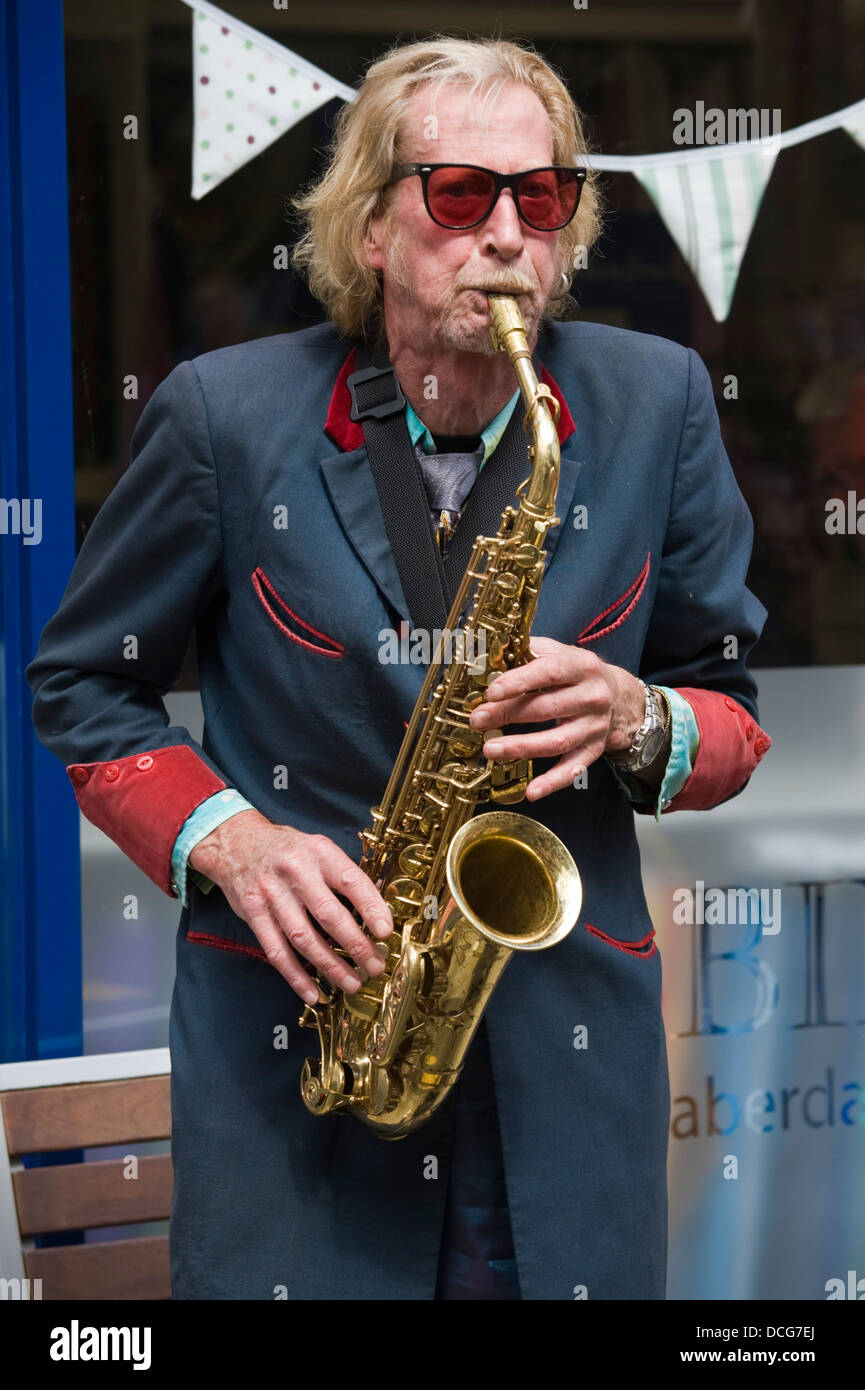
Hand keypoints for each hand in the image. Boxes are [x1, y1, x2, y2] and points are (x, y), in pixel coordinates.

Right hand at [188, 809, 393, 1005]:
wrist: (235, 842)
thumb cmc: (287, 849)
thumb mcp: (317, 848)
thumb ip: (342, 874)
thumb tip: (378, 908)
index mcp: (318, 852)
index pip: (350, 881)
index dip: (371, 907)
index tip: (385, 932)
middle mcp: (295, 872)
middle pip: (328, 915)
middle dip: (356, 945)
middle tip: (374, 965)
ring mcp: (272, 894)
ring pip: (303, 938)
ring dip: (330, 966)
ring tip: (351, 983)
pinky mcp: (253, 914)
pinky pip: (276, 951)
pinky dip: (296, 976)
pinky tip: (313, 993)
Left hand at [468, 636, 645, 799]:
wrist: (618, 696)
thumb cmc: (576, 673)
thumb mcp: (558, 652)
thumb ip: (527, 652)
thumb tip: (487, 657)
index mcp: (581, 666)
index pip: (549, 672)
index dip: (519, 682)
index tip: (491, 692)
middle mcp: (592, 696)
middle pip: (547, 709)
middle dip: (508, 715)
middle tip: (478, 720)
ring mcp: (594, 726)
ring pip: (556, 742)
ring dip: (521, 748)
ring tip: (491, 750)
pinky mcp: (594, 750)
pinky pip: (572, 769)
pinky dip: (552, 782)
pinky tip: (531, 791)